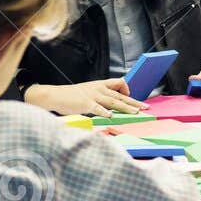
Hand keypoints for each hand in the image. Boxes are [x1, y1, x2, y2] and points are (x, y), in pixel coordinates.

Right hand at [28, 79, 144, 115]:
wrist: (55, 95)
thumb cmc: (71, 97)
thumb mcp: (88, 92)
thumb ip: (99, 97)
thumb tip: (111, 107)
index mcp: (99, 85)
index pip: (118, 83)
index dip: (127, 89)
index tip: (131, 97)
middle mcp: (98, 89)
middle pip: (120, 94)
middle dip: (134, 101)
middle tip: (145, 107)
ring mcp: (92, 96)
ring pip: (113, 101)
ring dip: (125, 107)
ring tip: (135, 112)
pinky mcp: (85, 103)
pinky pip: (98, 108)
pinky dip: (105, 112)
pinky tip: (112, 117)